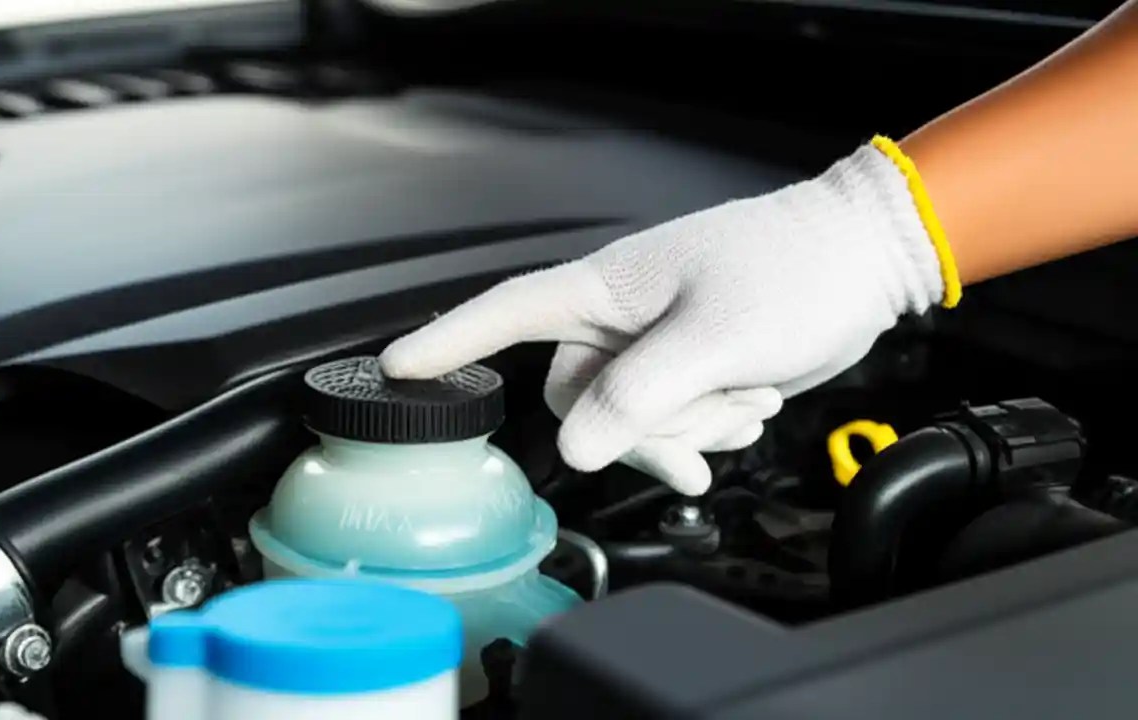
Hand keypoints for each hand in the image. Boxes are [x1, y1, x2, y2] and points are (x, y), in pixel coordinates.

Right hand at [381, 142, 945, 494]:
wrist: (861, 263)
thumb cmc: (791, 272)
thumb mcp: (712, 338)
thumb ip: (637, 393)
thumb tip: (576, 446)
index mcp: (605, 288)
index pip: (505, 314)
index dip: (445, 342)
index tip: (395, 369)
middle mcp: (619, 317)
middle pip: (576, 399)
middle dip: (637, 430)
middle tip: (692, 442)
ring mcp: (652, 346)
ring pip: (627, 419)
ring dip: (688, 426)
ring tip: (743, 399)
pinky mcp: (687, 370)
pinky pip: (670, 420)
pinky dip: (709, 426)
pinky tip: (748, 403)